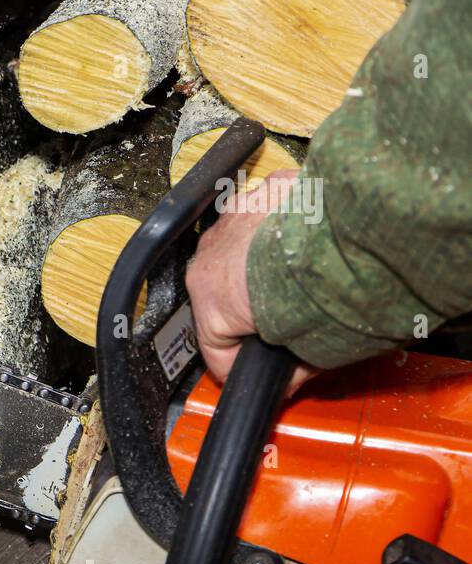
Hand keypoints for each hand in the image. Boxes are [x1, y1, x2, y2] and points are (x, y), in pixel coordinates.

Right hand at [185, 169, 315, 392]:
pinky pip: (273, 210)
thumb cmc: (325, 289)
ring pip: (247, 246)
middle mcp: (212, 251)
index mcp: (208, 294)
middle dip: (255, 306)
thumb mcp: (312, 352)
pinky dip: (291, 223)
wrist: (355, 235)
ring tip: (308, 274)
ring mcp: (238, 213)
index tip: (271, 371)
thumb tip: (293, 377)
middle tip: (296, 320)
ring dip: (269, 261)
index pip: (216, 344)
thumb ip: (293, 368)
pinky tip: (318, 236)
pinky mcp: (270, 186)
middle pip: (226, 289)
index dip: (246, 364)